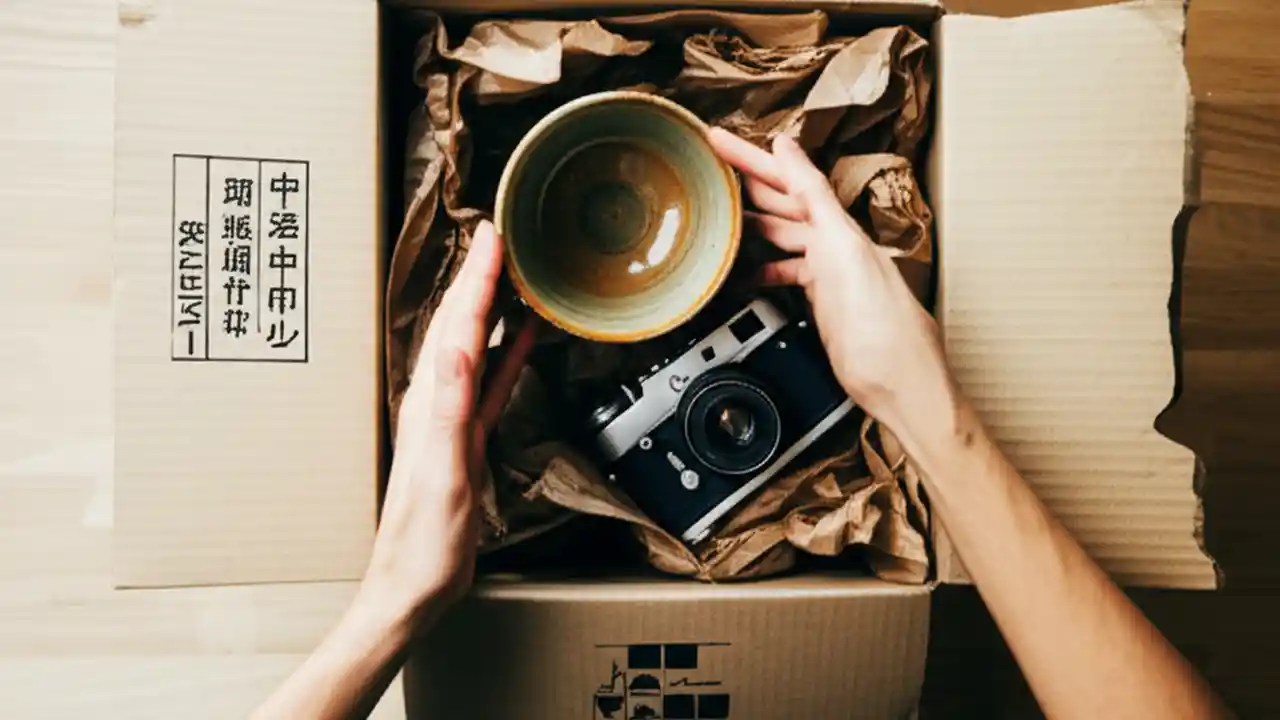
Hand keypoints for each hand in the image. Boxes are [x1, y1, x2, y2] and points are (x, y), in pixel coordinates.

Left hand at [360, 220, 534, 625]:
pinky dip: (508, 354)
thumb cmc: (423, 541)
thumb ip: (450, 407)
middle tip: (503, 236)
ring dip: (493, 307)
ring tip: (513, 273)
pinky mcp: (467, 437)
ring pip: (477, 345)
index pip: (458, 326)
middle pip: (462, 324)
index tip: (494, 237)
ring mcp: (452, 417)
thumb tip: (457, 345)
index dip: (477, 280)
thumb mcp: (442, 472)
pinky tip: (522, 339)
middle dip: (481, 278)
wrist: (412, 587)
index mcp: (430, 403)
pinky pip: (493, 381)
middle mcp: (436, 401)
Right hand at [708, 129, 958, 449]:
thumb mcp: (844, 250)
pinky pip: (787, 274)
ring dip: (749, 224)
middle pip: (781, 204)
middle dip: (743, 182)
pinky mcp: (826, 306)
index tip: (716, 138)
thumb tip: (790, 148)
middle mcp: (835, 248)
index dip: (750, 157)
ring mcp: (830, 277)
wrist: (900, 389)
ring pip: (782, 238)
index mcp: (837, 230)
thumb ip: (816, 197)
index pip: (787, 180)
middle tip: (705, 166)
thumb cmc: (882, 330)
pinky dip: (764, 269)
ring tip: (717, 214)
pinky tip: (747, 272)